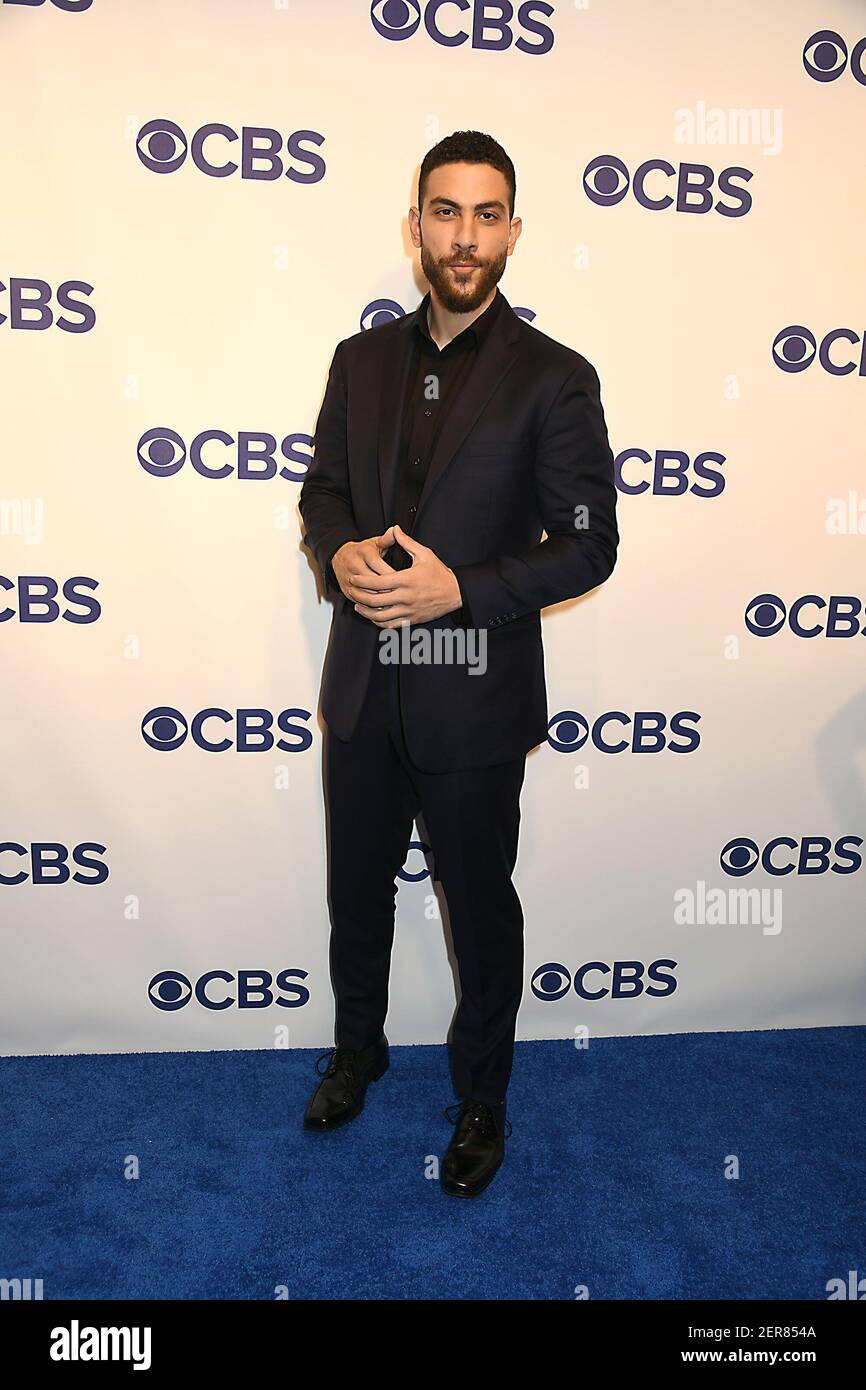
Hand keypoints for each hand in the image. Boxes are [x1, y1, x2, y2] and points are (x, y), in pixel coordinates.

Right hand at [331, 529, 397, 600]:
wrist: (340, 557)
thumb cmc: (362, 551)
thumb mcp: (374, 542)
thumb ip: (387, 539)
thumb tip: (396, 530)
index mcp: (364, 553)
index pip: (380, 567)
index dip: (393, 576)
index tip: (405, 581)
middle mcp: (355, 565)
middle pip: (374, 582)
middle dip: (388, 589)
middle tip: (402, 595)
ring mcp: (349, 578)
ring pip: (367, 593)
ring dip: (380, 599)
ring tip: (394, 603)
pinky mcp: (346, 589)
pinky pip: (360, 600)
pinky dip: (371, 605)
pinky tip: (382, 607)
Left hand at [346, 523, 461, 626]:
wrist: (456, 593)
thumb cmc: (439, 573)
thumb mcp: (425, 554)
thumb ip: (407, 542)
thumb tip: (395, 529)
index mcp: (406, 580)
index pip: (377, 583)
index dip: (362, 582)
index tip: (353, 578)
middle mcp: (406, 597)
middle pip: (374, 601)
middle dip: (359, 596)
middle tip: (351, 591)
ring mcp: (408, 611)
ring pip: (380, 616)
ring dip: (365, 612)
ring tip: (358, 605)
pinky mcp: (412, 620)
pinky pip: (390, 625)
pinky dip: (378, 622)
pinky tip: (372, 616)